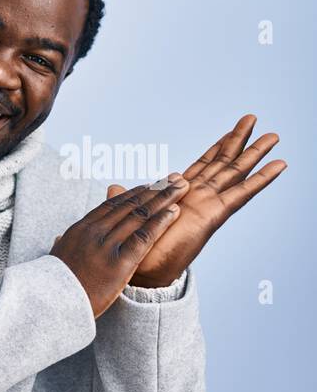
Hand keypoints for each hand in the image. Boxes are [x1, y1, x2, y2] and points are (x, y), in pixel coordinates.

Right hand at [50, 181, 191, 317]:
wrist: (52, 305)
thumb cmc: (55, 285)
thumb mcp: (55, 258)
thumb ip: (62, 245)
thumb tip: (59, 238)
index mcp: (80, 230)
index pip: (111, 205)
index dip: (133, 194)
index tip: (149, 186)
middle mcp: (93, 233)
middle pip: (129, 205)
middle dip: (154, 190)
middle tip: (173, 179)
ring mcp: (106, 247)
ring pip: (139, 216)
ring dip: (163, 200)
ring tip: (180, 188)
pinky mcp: (118, 263)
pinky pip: (143, 237)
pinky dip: (160, 222)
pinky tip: (174, 212)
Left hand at [106, 114, 285, 287]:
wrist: (143, 272)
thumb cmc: (137, 250)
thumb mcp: (129, 216)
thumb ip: (127, 199)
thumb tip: (112, 187)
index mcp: (181, 194)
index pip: (203, 165)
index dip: (216, 147)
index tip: (229, 132)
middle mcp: (198, 196)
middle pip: (223, 162)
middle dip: (239, 140)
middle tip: (252, 118)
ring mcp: (209, 203)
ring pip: (236, 171)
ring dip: (254, 152)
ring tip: (274, 135)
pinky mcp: (215, 214)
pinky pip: (242, 192)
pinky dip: (261, 178)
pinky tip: (279, 165)